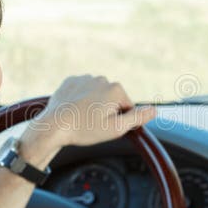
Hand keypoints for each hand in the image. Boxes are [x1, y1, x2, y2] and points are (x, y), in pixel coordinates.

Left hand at [29, 75, 155, 149]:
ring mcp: (85, 78)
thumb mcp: (116, 128)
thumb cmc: (84, 129)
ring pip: (96, 94)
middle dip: (106, 111)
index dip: (119, 119)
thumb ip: (137, 118)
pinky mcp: (70, 81)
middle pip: (112, 98)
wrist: (53, 126)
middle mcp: (102, 79)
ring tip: (82, 118)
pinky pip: (82, 90)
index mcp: (116, 89)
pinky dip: (80, 99)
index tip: (106, 126)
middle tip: (93, 124)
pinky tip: (74, 110)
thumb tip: (154, 110)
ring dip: (93, 104)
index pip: (127, 106)